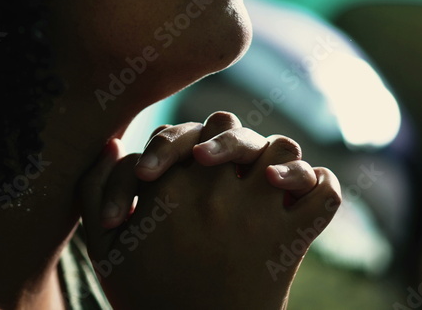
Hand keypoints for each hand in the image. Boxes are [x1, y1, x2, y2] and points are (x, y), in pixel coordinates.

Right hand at [79, 121, 340, 308]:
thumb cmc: (143, 297)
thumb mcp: (103, 247)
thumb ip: (97, 189)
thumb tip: (114, 143)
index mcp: (166, 188)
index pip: (187, 132)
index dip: (184, 145)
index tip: (180, 175)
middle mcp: (213, 191)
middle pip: (234, 129)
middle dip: (230, 141)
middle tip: (222, 168)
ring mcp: (256, 214)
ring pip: (282, 149)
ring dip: (275, 159)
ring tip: (264, 179)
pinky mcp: (289, 242)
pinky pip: (324, 194)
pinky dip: (319, 188)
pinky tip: (299, 199)